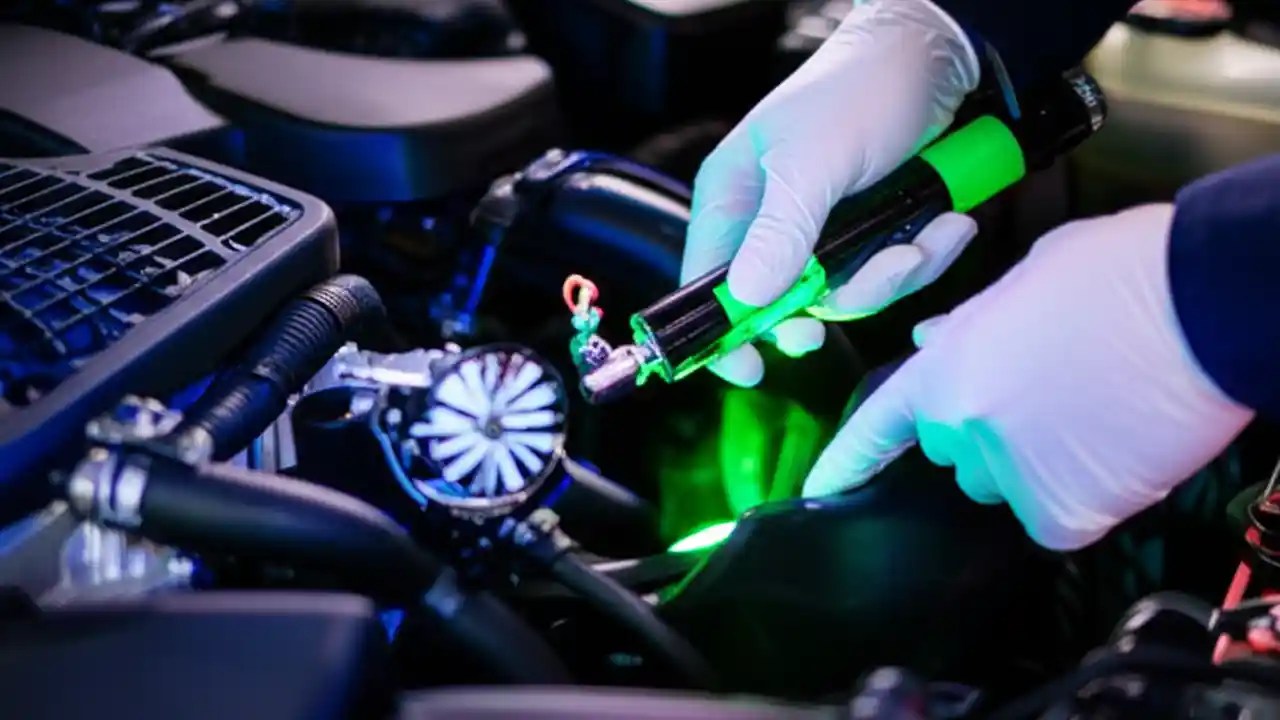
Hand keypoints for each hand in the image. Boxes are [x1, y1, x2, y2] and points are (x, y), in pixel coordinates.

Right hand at [682, 0, 980, 386]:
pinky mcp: (866, 229)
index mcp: (733, 197)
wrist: (938, 55)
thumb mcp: (816, 161)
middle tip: (878, 280)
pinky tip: (946, 224)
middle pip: (783, 301)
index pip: (708, 281)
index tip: (751, 367)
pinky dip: (920, 255)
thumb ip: (781, 232)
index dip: (724, 331)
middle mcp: (770, 219)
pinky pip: (884, 271)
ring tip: (934, 231)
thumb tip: (746, 298)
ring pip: (844, 292)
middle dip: (840, 300)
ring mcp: (820, 228)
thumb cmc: (862, 89)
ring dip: (896, 272)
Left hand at [802, 204, 1254, 549]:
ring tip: (1092, 414)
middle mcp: (962, 428)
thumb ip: (969, 326)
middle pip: (959, 450)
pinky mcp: (1061, 512)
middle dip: (990, 428)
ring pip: (1007, 483)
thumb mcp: (1025, 282)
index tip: (821, 487)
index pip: (880, 425)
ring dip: (1035, 461)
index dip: (848, 459)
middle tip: (1049, 395)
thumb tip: (935, 340)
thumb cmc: (1118, 277)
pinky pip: (1054, 516)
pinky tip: (1109, 449)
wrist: (1196, 306)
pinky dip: (1080, 494)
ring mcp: (1010, 473)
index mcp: (944, 367)